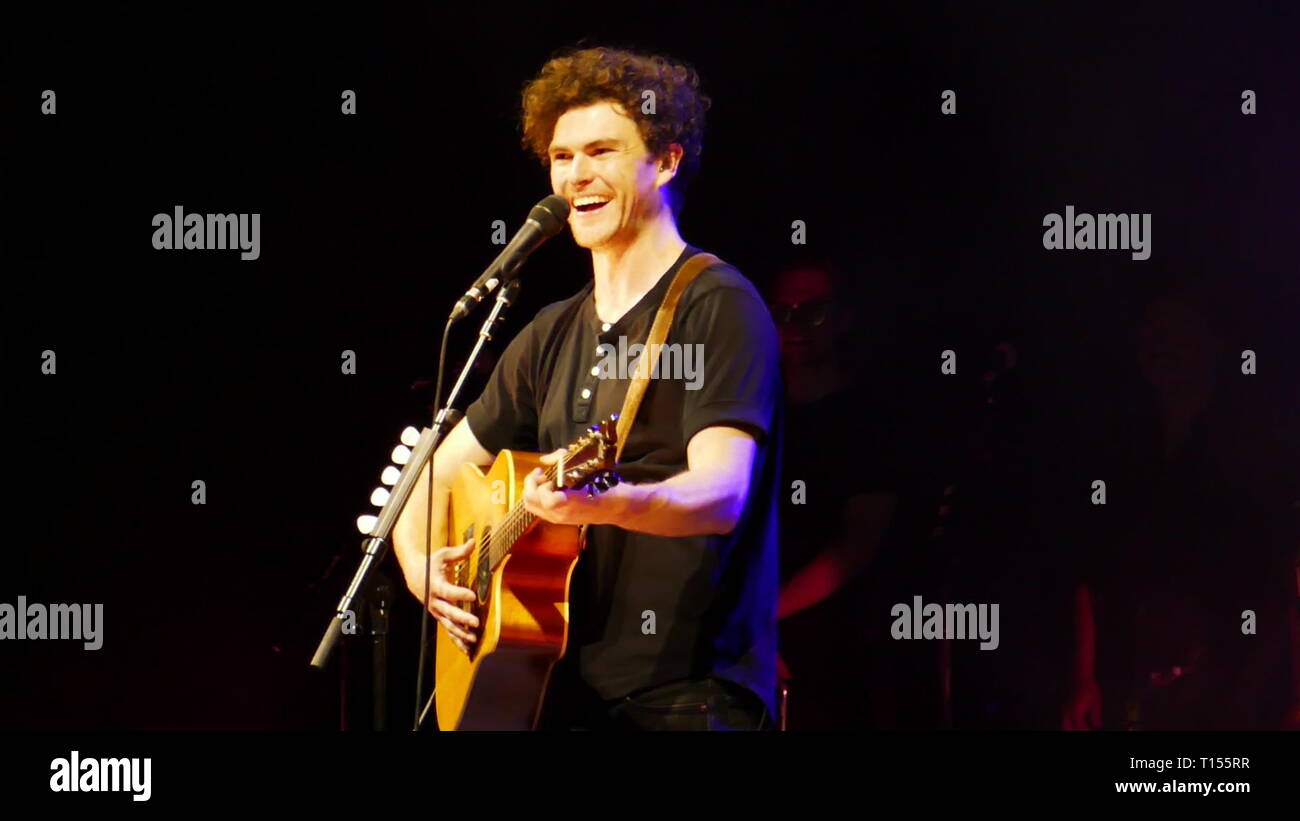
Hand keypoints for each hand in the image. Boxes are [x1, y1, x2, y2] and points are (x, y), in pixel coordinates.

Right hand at [403, 538, 479, 653]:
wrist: (413, 574)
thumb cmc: (430, 563)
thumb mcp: (443, 555)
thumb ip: (459, 552)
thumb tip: (473, 542)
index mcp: (435, 584)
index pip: (447, 590)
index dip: (459, 593)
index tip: (471, 595)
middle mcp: (434, 600)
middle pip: (448, 611)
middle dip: (462, 617)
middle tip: (475, 622)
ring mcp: (435, 610)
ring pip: (447, 624)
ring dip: (460, 632)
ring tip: (473, 638)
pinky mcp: (438, 616)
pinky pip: (448, 630)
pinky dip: (456, 640)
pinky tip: (467, 649)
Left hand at [523, 449, 625, 526]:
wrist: (613, 507)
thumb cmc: (603, 486)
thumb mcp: (587, 467)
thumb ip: (562, 459)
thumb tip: (544, 459)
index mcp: (571, 502)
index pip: (548, 500)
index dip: (543, 486)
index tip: (549, 476)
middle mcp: (561, 513)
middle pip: (530, 502)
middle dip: (531, 484)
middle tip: (541, 473)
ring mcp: (557, 518)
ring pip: (530, 506)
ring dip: (532, 490)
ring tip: (544, 480)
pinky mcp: (557, 519)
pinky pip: (537, 509)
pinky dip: (537, 497)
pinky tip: (548, 488)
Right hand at [1062, 676, 1102, 729]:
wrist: (1080, 676)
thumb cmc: (1089, 688)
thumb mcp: (1096, 702)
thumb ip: (1096, 716)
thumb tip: (1097, 726)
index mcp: (1077, 710)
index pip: (1080, 727)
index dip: (1086, 730)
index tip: (1091, 730)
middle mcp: (1068, 710)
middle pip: (1067, 727)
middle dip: (1075, 730)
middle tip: (1085, 729)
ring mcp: (1064, 707)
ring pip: (1063, 723)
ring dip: (1070, 727)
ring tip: (1080, 726)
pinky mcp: (1063, 705)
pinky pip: (1063, 717)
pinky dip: (1068, 721)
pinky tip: (1076, 720)